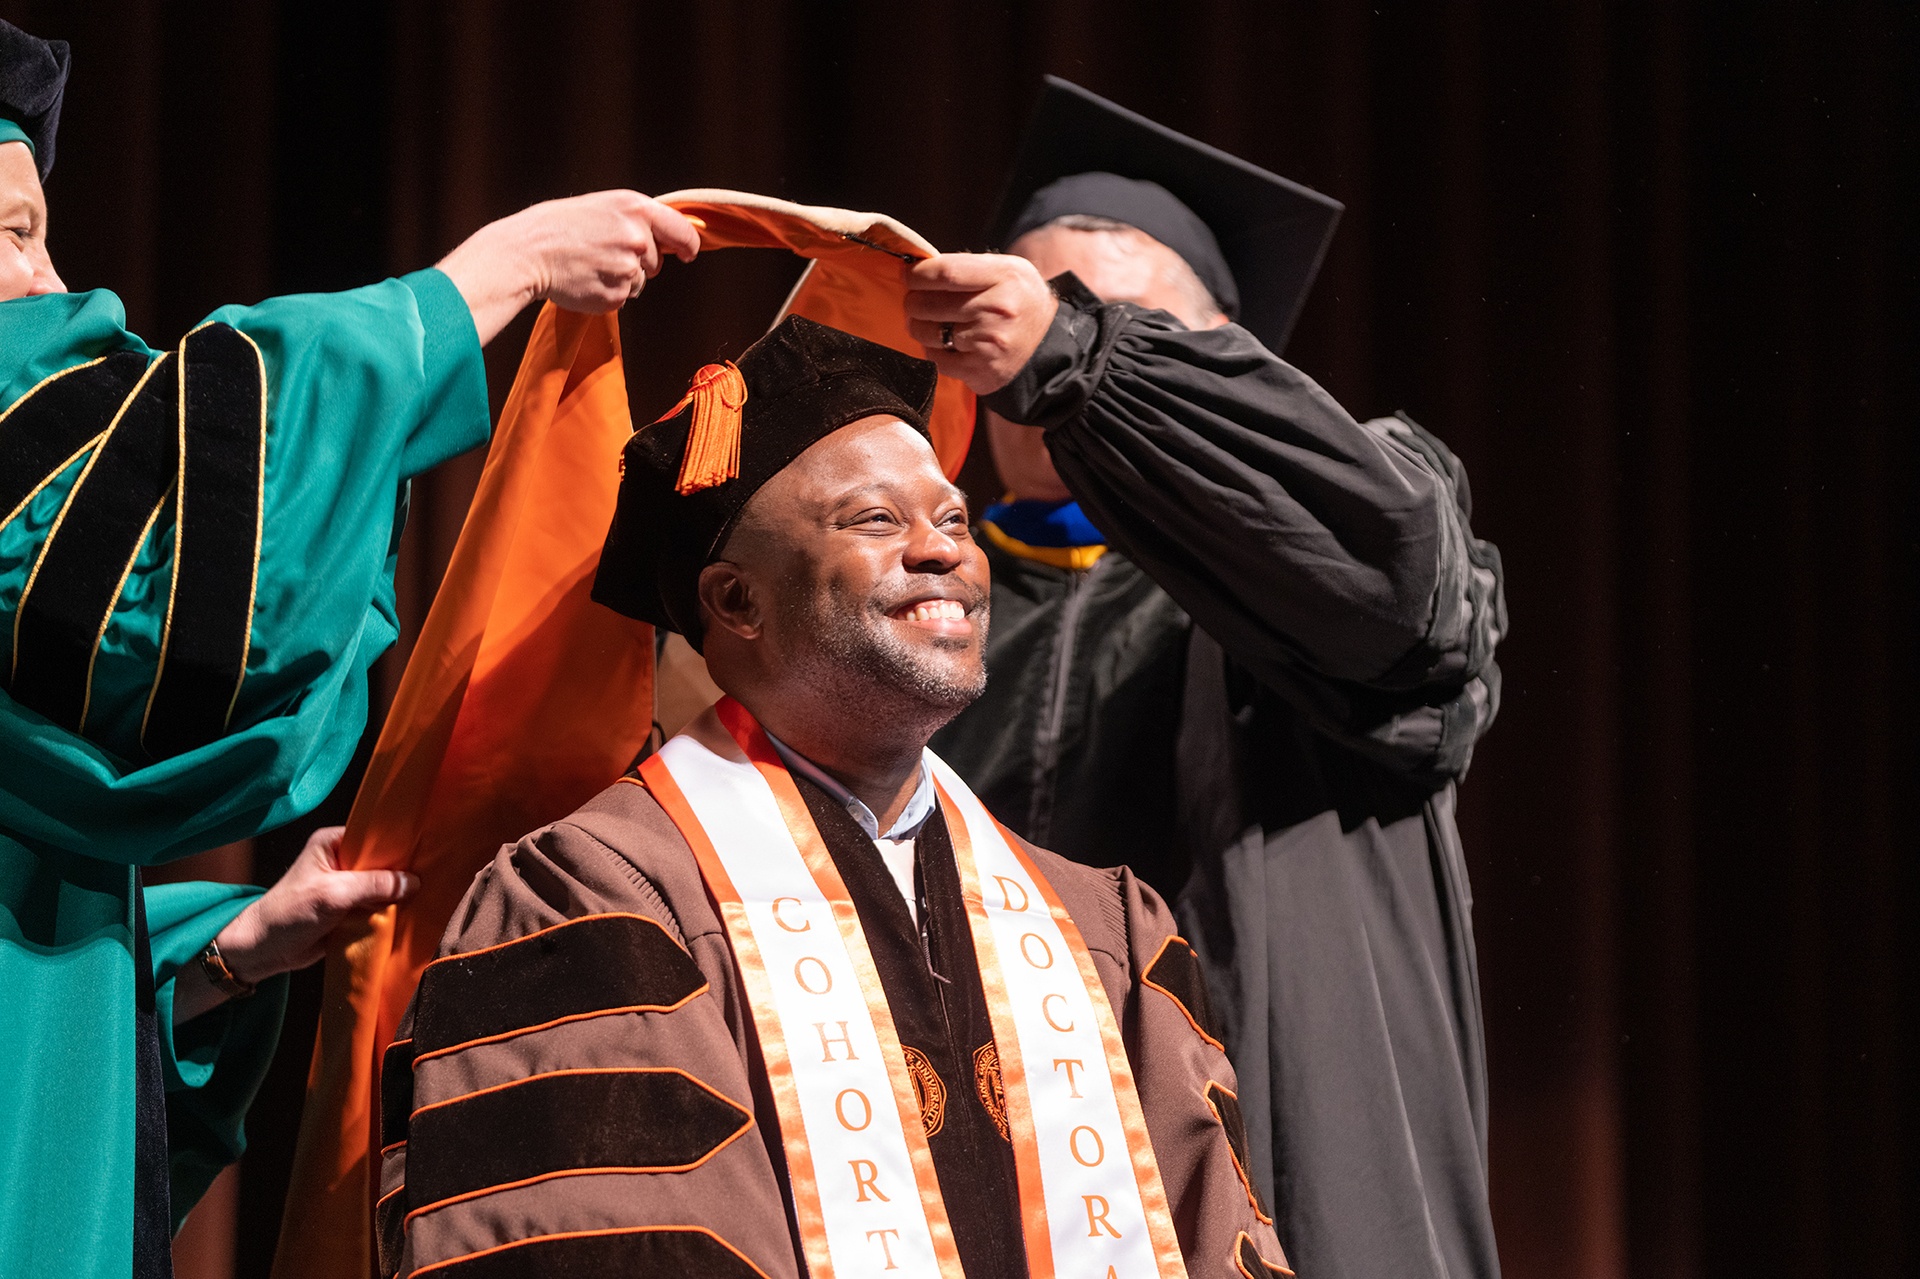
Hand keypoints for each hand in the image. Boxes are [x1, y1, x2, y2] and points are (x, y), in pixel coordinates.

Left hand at [213, 827, 416, 985]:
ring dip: (398, 896)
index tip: (427, 849)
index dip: (399, 843)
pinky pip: (378, 908)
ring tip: (430, 896)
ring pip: (383, 887)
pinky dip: (390, 913)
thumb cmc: (289, 914)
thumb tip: (415, 882)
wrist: (264, 951)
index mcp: (333, 843)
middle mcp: (342, 861)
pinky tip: (412, 914)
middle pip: (383, 862)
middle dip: (403, 872)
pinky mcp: (350, 910)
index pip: (374, 836)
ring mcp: (347, 887)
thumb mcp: (333, 894)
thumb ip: (374, 885)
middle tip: (435, 875)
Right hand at [437, 190, 701, 344]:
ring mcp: (629, 268)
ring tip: (588, 265)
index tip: (687, 254)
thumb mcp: (600, 207)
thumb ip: (633, 219)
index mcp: (635, 208)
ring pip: (638, 282)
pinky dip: (606, 293)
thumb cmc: (557, 226)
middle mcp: (638, 237)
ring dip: (620, 278)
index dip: (687, 245)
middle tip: (602, 253)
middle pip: (656, 261)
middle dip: (637, 262)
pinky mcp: (617, 295)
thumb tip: (664, 236)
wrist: (526, 253)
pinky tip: (584, 280)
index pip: (681, 231)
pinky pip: (622, 298)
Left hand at [904, 254, 1058, 394]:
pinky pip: (935, 359)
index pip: (944, 272)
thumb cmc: (1019, 302)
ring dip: (918, 327)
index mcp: (1004, 277)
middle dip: (912, 301)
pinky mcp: (979, 370)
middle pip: (927, 303)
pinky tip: (945, 344)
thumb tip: (919, 267)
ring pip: (926, 333)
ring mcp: (987, 343)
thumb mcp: (1008, 270)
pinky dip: (933, 350)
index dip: (916, 274)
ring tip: (929, 322)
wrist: (1049, 347)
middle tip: (915, 301)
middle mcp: (996, 310)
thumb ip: (967, 266)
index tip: (908, 275)